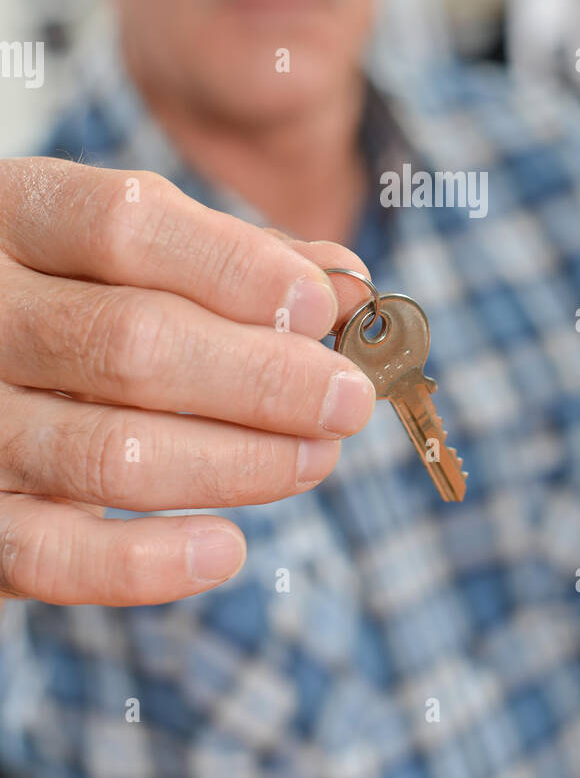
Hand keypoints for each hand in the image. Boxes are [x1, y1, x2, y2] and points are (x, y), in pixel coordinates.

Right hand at [0, 158, 375, 607]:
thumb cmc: (67, 297)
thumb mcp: (125, 251)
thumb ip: (229, 258)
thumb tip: (346, 283)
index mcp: (16, 215)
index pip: (124, 223)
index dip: (236, 267)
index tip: (324, 307)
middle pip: (130, 341)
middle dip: (262, 378)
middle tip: (348, 400)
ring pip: (107, 452)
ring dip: (236, 463)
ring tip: (316, 459)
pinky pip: (48, 553)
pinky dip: (145, 563)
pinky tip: (225, 549)